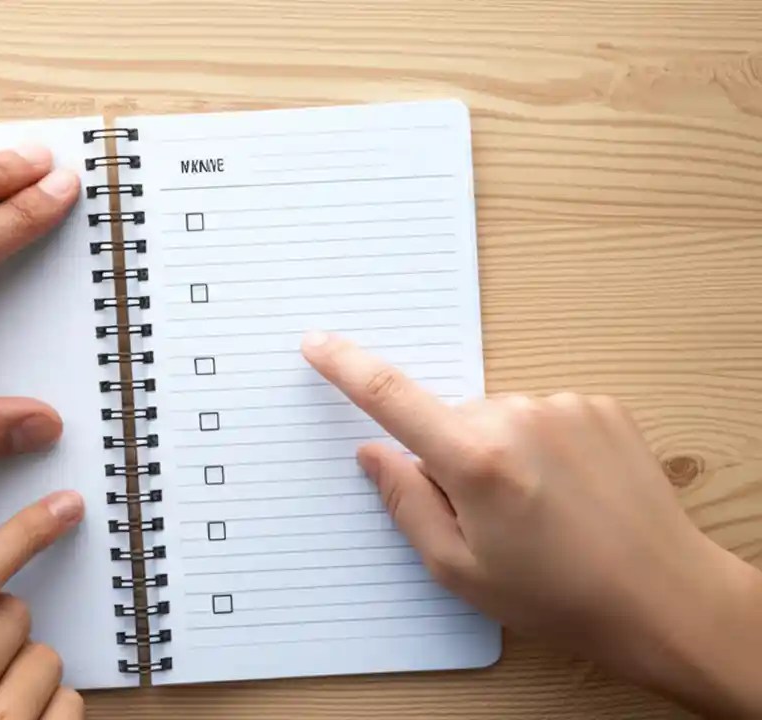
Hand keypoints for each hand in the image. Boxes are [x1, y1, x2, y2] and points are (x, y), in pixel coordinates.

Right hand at [301, 331, 761, 716]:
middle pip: (451, 420)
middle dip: (453, 458)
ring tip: (540, 511)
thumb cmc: (557, 597)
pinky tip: (568, 492)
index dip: (347, 367)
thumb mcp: (458, 570)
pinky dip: (543, 447)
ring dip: (501, 453)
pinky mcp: (601, 406)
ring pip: (498, 418)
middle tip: (489, 519)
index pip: (392, 397)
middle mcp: (519, 418)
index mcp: (476, 461)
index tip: (317, 343)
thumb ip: (406, 503)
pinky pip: (543, 416)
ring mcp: (565, 407)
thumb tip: (374, 452)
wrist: (663, 597)